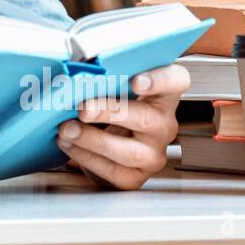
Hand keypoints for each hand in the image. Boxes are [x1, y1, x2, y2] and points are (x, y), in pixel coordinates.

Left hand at [55, 63, 188, 190]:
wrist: (107, 143)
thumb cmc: (110, 106)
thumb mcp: (112, 87)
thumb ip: (104, 77)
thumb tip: (76, 69)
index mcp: (162, 95)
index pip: (176, 81)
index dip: (160, 80)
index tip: (136, 81)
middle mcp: (164, 124)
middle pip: (146, 118)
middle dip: (109, 112)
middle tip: (83, 109)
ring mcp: (154, 153)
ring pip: (129, 151)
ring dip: (93, 139)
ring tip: (67, 129)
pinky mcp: (137, 176)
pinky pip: (114, 171)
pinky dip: (86, 157)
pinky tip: (70, 145)